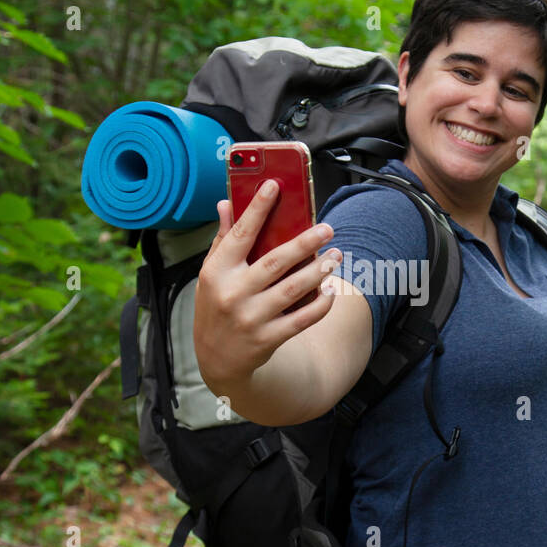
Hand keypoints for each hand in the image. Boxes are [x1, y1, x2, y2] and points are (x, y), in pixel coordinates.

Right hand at [193, 181, 341, 394]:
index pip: (240, 234)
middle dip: (305, 242)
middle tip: (327, 228)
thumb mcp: (210, 274)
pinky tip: (331, 289)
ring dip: (319, 270)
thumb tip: (225, 203)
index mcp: (217, 271)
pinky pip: (302, 319)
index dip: (257, 208)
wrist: (216, 360)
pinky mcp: (268, 338)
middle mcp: (233, 293)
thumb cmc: (215, 307)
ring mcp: (251, 318)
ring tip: (336, 255)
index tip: (275, 186)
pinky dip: (320, 304)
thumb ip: (222, 239)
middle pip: (276, 261)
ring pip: (293, 289)